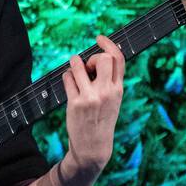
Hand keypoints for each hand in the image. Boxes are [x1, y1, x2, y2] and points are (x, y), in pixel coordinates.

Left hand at [61, 33, 124, 174]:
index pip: (119, 59)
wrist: (93, 147)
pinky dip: (66, 76)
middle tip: (87, 69)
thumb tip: (95, 60)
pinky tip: (69, 83)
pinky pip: (67, 78)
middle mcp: (106, 91)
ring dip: (74, 63)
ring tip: (74, 72)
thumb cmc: (101, 121)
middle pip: (102, 58)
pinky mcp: (75, 103)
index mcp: (118, 89)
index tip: (99, 37)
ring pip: (79, 65)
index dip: (109, 44)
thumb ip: (109, 82)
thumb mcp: (113, 101)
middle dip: (92, 57)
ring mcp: (90, 97)